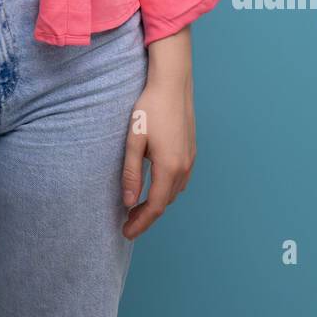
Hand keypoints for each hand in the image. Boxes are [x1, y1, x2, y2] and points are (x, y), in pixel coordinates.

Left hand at [120, 49, 195, 239]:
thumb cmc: (150, 108)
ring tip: (137, 207)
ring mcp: (190, 158)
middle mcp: (184, 167)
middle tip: (127, 223)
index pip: (155, 207)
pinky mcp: (191, 149)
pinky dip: (166, 189)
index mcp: (169, 167)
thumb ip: (131, 172)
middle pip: (165, 202)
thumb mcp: (134, 139)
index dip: (140, 223)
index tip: (125, 233)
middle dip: (146, 216)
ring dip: (157, 202)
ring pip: (173, 191)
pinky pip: (180, 179)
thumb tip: (129, 202)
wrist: (173, 83)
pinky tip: (154, 185)